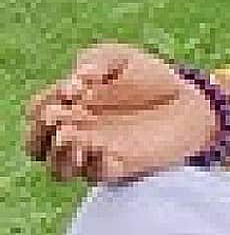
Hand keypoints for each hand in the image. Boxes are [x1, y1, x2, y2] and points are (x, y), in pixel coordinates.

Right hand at [22, 42, 216, 184]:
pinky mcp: (120, 167)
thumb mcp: (120, 58)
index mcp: (69, 105)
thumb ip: (95, 61)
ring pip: (59, 168)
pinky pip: (98, 176)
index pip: (37, 111)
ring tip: (75, 137)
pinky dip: (96, 165)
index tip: (70, 90)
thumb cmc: (149, 76)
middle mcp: (75, 132)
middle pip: (36, 145)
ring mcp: (95, 152)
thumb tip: (74, 82)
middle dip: (41, 133)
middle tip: (62, 117)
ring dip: (61, 155)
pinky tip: (104, 150)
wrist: (188, 98)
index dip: (44, 103)